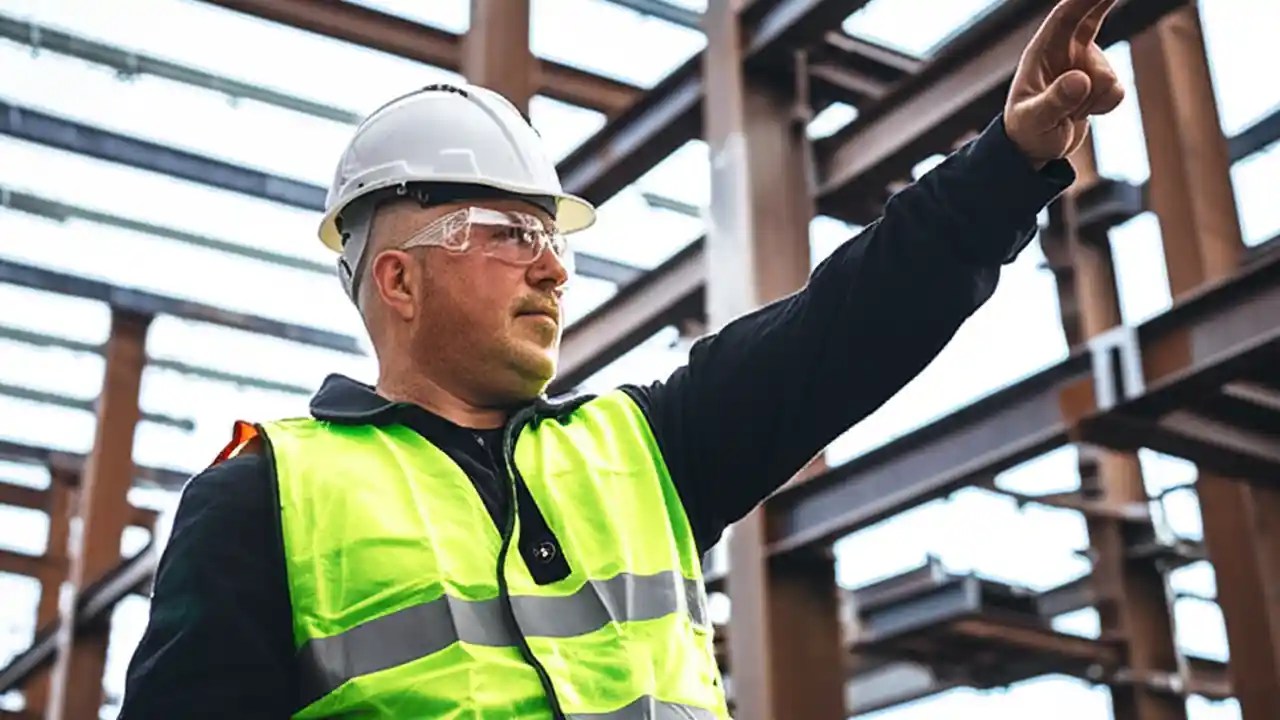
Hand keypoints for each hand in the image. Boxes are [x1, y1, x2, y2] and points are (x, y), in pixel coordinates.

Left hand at [1004, 0, 1125, 167]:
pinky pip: (1116, 93)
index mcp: (1042, 51)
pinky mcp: (1099, 81)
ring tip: (1066, 113)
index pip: (1067, 15)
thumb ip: (1054, 101)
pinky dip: (1102, 107)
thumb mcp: (1034, 121)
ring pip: (1107, 78)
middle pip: (1093, 17)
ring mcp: (1085, 64)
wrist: (1035, 148)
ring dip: (1090, 101)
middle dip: (1106, 1)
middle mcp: (1065, 51)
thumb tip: (1082, 79)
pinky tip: (1082, 113)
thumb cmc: (1025, 131)